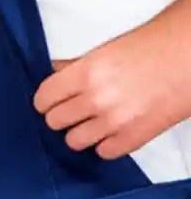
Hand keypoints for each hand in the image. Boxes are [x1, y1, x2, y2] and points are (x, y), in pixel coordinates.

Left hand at [35, 23, 190, 159]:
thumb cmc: (154, 46)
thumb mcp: (107, 50)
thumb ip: (77, 66)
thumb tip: (53, 73)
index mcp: (86, 72)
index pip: (44, 98)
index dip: (45, 101)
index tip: (50, 102)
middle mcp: (96, 99)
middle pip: (54, 121)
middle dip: (62, 116)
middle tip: (75, 111)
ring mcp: (116, 121)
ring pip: (74, 141)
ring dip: (81, 133)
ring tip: (95, 122)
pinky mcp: (136, 137)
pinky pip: (104, 152)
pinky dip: (106, 144)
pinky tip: (114, 131)